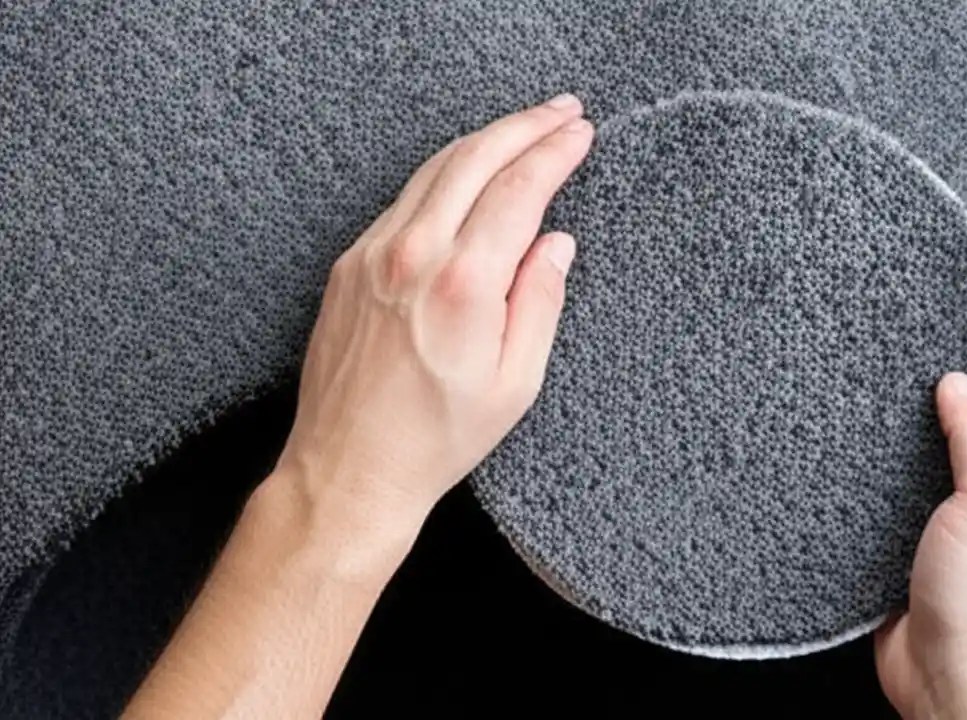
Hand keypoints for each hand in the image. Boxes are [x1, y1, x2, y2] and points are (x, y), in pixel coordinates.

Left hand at [272, 93, 593, 552]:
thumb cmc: (438, 437)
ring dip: (484, 139)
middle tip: (563, 109)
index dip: (554, 152)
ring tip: (524, 127)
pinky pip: (404, 199)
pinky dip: (444, 173)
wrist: (349, 468)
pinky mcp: (348, 265)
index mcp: (463, 283)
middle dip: (524, 126)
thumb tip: (555, 244)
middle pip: (474, 159)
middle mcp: (412, 254)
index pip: (519, 189)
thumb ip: (540, 301)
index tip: (581, 132)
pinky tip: (468, 173)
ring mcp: (372, 254)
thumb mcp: (516, 382)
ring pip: (434, 169)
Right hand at [875, 350, 966, 719]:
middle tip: (937, 355)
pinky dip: (887, 480)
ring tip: (897, 398)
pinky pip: (902, 503)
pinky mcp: (913, 552)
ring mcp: (956, 530)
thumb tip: (959, 386)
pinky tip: (867, 468)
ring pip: (942, 465)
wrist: (947, 671)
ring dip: (923, 434)